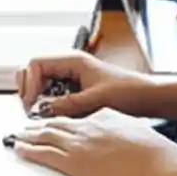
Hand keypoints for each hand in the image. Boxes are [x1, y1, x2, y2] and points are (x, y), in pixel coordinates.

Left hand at [13, 109, 176, 175]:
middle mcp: (90, 125)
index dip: (65, 121)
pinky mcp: (74, 162)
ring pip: (47, 135)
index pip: (79, 117)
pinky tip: (21, 148)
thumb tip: (119, 147)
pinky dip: (29, 149)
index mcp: (107, 116)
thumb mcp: (138, 137)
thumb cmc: (156, 159)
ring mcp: (81, 142)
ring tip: (19, 134)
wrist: (159, 170)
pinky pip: (44, 153)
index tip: (59, 123)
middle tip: (29, 125)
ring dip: (30, 134)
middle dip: (42, 124)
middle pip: (59, 122)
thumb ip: (123, 137)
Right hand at [16, 51, 150, 117]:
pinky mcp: (75, 89)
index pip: (36, 64)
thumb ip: (66, 105)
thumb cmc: (128, 91)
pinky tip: (54, 115)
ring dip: (39, 98)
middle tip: (31, 109)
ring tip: (41, 114)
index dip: (30, 84)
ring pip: (42, 84)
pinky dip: (49, 104)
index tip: (32, 103)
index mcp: (73, 60)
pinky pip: (53, 94)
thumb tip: (42, 111)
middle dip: (29, 90)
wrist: (146, 97)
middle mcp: (69, 66)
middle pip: (34, 72)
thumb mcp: (94, 100)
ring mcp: (71, 77)